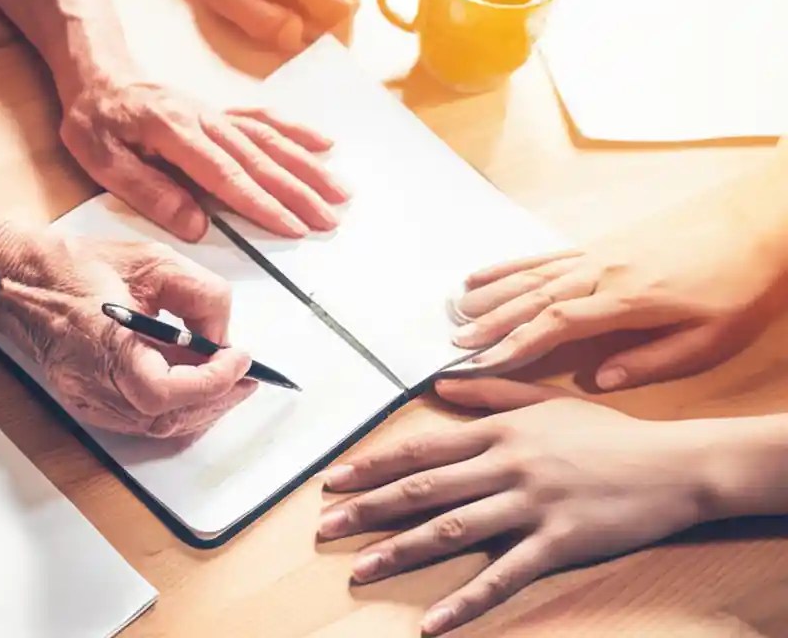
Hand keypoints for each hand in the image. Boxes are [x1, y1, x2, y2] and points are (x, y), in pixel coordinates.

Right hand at [0, 222, 258, 436]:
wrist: (18, 280)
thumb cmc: (73, 267)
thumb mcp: (153, 261)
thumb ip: (200, 296)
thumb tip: (223, 334)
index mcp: (105, 345)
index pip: (166, 391)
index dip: (212, 381)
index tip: (240, 358)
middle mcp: (93, 383)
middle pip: (167, 418)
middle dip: (217, 399)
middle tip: (246, 376)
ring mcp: (87, 399)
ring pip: (157, 427)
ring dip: (199, 407)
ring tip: (227, 380)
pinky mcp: (87, 403)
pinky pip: (140, 421)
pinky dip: (174, 408)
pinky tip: (191, 385)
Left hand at [61, 76, 349, 240]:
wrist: (99, 74)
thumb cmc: (96, 120)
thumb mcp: (102, 161)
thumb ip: (149, 192)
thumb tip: (195, 225)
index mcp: (176, 133)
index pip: (227, 175)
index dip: (262, 204)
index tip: (292, 227)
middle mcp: (206, 120)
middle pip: (260, 160)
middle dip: (299, 192)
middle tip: (330, 221)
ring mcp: (217, 113)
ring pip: (271, 140)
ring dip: (307, 167)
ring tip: (340, 192)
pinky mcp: (221, 112)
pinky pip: (265, 120)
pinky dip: (296, 131)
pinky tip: (324, 144)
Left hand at [318, 385, 711, 634]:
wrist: (675, 465)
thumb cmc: (608, 434)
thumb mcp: (546, 402)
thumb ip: (489, 393)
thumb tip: (438, 386)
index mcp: (499, 431)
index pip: (421, 449)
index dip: (372, 465)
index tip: (334, 479)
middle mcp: (506, 465)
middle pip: (423, 489)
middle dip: (369, 508)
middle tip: (326, 526)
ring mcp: (530, 505)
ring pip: (451, 529)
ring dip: (401, 550)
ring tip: (361, 568)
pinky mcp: (557, 542)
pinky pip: (503, 576)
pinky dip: (466, 600)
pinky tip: (434, 622)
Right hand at [451, 188, 787, 388]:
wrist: (758, 221)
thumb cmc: (740, 284)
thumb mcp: (710, 339)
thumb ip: (652, 362)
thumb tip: (599, 380)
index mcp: (626, 300)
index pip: (556, 325)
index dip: (515, 346)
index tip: (482, 364)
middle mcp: (602, 273)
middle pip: (533, 300)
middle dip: (492, 325)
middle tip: (456, 346)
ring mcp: (598, 255)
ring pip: (533, 276)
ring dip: (494, 295)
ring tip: (458, 313)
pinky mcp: (601, 245)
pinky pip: (546, 257)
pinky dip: (512, 266)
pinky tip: (487, 275)